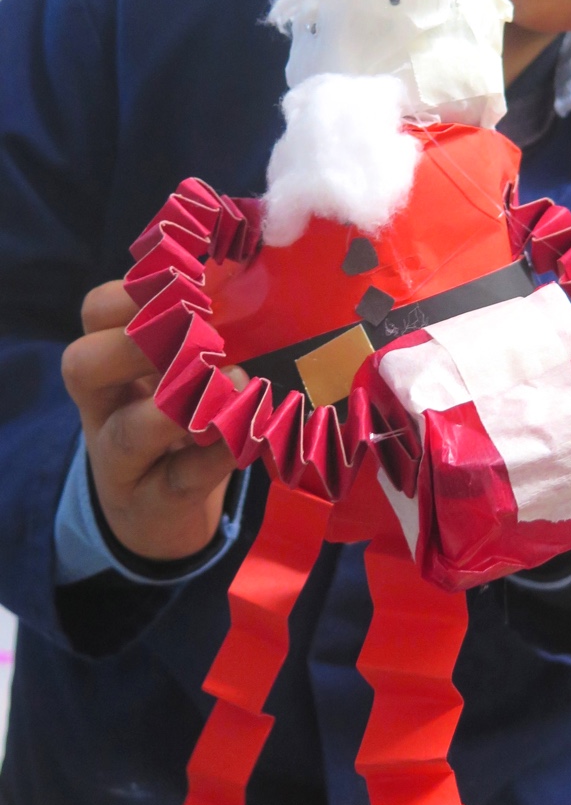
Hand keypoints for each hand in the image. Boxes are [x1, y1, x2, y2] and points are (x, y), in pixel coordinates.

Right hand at [61, 280, 246, 562]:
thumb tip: (252, 288)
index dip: (131, 294)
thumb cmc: (177, 430)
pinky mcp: (155, 505)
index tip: (188, 286)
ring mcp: (122, 463)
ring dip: (181, 405)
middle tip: (200, 336)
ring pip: (128, 432)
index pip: (96, 313)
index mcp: (110, 364)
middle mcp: (103, 410)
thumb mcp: (176, 379)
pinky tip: (249, 434)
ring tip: (231, 383)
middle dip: (137, 343)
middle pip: (83, 365)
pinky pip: (181, 479)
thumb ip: (200, 341)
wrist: (157, 519)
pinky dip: (219, 456)